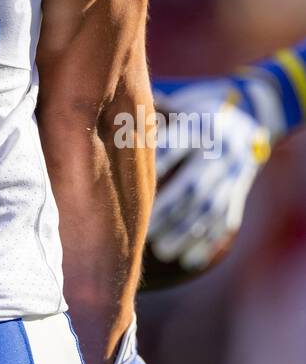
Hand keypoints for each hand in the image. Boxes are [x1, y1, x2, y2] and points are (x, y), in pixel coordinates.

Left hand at [149, 78, 270, 270]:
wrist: (251, 114)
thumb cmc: (199, 109)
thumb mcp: (182, 103)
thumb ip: (154, 115)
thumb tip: (111, 113)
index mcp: (202, 125)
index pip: (177, 146)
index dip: (156, 166)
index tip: (132, 186)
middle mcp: (221, 151)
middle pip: (194, 185)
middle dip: (169, 210)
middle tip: (144, 230)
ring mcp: (233, 173)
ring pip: (210, 208)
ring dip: (186, 232)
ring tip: (162, 249)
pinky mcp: (239, 190)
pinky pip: (227, 219)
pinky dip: (209, 242)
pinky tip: (189, 260)